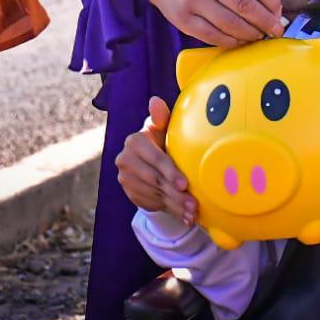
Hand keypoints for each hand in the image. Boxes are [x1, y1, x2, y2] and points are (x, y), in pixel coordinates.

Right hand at [116, 96, 197, 226]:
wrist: (151, 159)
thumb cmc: (163, 137)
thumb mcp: (163, 127)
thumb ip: (161, 117)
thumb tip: (155, 101)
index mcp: (135, 141)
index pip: (155, 159)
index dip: (170, 172)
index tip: (185, 184)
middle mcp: (125, 160)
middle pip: (155, 180)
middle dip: (176, 195)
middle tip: (194, 205)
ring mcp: (126, 179)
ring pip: (155, 195)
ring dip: (176, 206)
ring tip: (192, 213)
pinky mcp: (130, 193)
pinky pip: (152, 204)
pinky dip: (171, 212)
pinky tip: (185, 217)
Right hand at [143, 0, 285, 46]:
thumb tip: (274, 10)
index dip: (273, 2)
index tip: (279, 13)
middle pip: (246, 6)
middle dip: (266, 22)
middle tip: (276, 30)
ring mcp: (194, 0)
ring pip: (231, 24)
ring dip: (250, 34)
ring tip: (259, 36)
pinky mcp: (183, 20)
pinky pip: (213, 36)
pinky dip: (231, 42)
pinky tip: (240, 41)